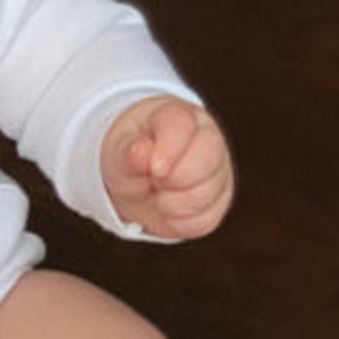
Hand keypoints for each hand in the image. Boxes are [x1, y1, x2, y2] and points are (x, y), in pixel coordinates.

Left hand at [101, 95, 233, 239]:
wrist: (138, 181)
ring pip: (203, 196)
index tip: (154, 170)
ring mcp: (219, 172)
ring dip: (168, 203)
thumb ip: (129, 150)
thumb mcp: (119, 149)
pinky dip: (176, 221)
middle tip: (151, 179)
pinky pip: (201, 221)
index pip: (181, 126)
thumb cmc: (131, 156)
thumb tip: (141, 152)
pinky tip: (167, 207)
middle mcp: (208, 140)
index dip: (168, 150)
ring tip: (157, 192)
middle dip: (169, 179)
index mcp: (181, 117)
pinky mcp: (219, 203)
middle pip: (204, 161)